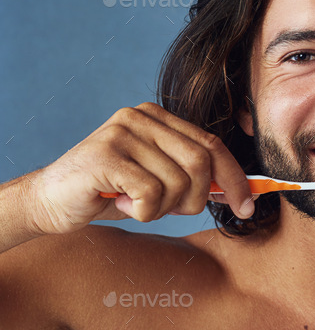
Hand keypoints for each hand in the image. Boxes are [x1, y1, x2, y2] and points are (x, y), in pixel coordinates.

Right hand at [29, 102, 253, 233]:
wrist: (53, 201)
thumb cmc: (112, 192)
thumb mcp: (160, 181)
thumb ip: (193, 177)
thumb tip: (238, 190)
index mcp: (159, 118)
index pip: (213, 144)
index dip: (235, 177)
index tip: (247, 206)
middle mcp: (142, 117)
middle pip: (201, 162)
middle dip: (195, 198)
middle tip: (169, 209)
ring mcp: (122, 132)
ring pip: (177, 182)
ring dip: (163, 208)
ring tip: (137, 204)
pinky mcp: (106, 154)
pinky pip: (151, 194)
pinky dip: (143, 212)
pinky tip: (122, 204)